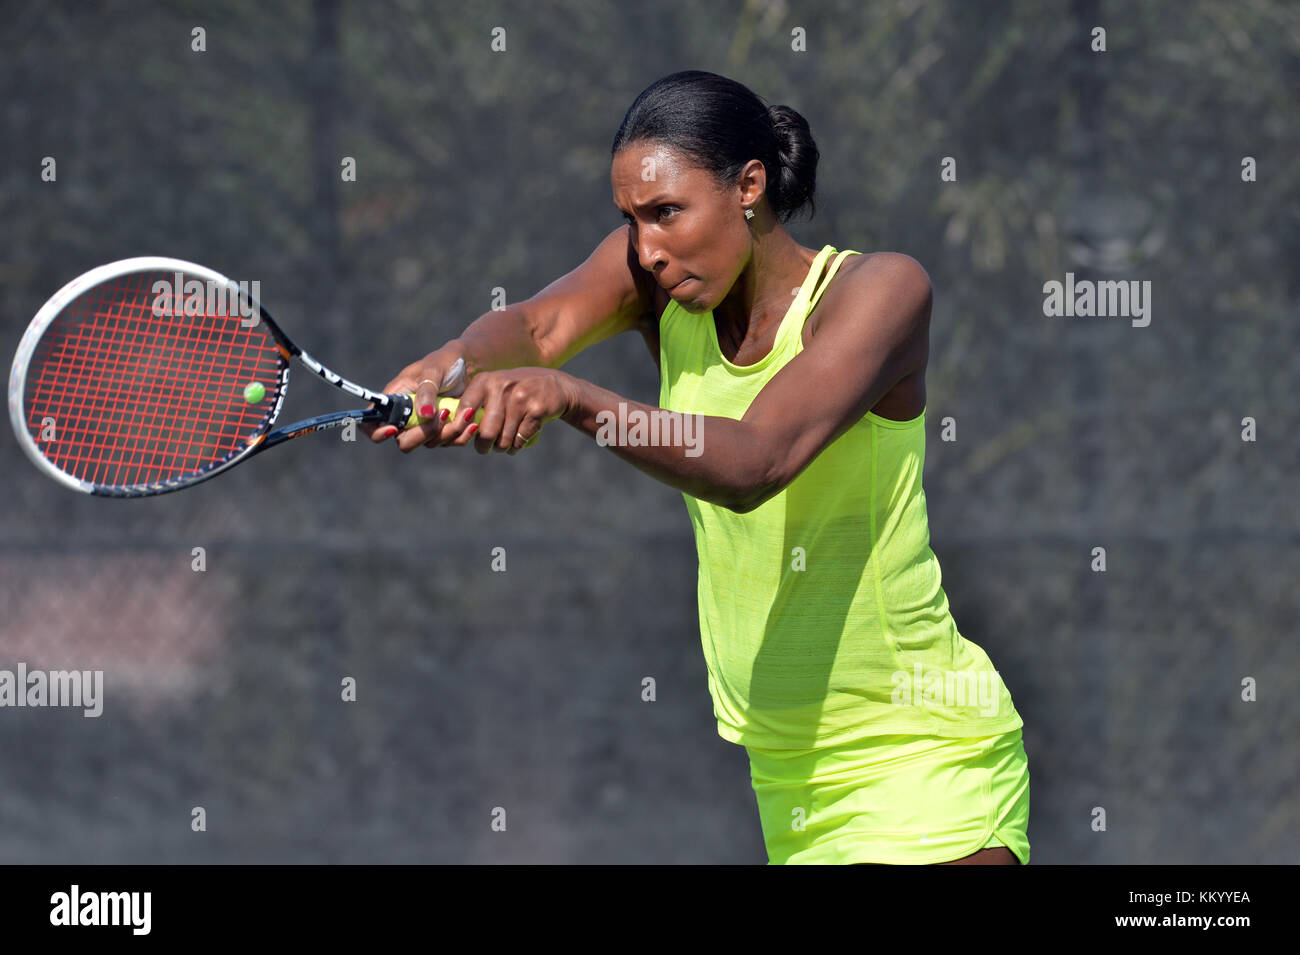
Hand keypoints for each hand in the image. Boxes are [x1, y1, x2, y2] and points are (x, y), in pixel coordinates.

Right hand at [365, 344, 469, 443]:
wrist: (469, 366)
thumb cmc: (444, 362)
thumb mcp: (433, 370)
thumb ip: (426, 392)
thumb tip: (424, 416)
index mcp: (394, 400)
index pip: (372, 423)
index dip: (376, 432)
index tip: (394, 429)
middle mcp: (406, 417)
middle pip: (404, 442)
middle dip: (421, 435)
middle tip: (441, 415)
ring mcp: (424, 426)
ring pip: (428, 444)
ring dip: (444, 432)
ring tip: (457, 411)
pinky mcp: (443, 430)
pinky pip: (447, 442)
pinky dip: (458, 435)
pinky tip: (469, 421)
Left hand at [397, 366, 574, 454]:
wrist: (555, 386)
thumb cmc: (516, 394)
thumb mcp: (494, 391)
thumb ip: (474, 407)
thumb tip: (447, 436)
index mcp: (485, 382)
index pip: (464, 411)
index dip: (459, 430)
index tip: (461, 438)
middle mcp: (500, 386)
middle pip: (485, 432)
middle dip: (486, 446)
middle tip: (488, 448)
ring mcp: (520, 397)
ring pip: (503, 439)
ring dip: (504, 447)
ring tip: (506, 443)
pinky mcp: (537, 408)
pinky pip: (520, 440)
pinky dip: (519, 445)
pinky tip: (521, 439)